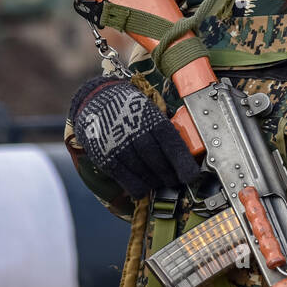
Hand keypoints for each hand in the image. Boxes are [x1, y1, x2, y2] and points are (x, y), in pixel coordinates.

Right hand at [68, 77, 200, 197]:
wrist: (96, 98)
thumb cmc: (130, 107)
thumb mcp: (150, 110)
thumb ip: (164, 130)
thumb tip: (185, 153)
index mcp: (150, 118)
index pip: (170, 143)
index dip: (182, 162)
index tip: (191, 176)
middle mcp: (133, 131)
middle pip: (156, 160)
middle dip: (169, 174)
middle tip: (176, 181)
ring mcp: (116, 144)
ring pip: (141, 170)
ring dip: (154, 181)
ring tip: (161, 183)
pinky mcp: (103, 155)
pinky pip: (123, 177)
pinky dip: (136, 186)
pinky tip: (144, 188)